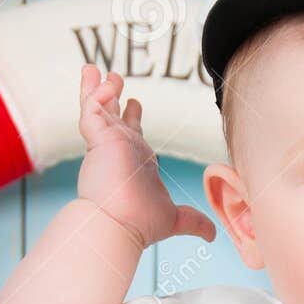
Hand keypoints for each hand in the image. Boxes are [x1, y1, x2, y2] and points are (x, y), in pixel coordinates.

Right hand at [76, 63, 215, 248]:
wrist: (121, 224)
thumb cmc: (141, 223)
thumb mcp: (174, 218)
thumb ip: (193, 220)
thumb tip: (212, 234)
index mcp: (135, 160)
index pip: (131, 132)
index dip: (131, 116)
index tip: (134, 101)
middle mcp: (119, 148)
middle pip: (112, 115)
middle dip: (111, 96)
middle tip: (114, 77)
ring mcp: (106, 142)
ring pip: (97, 107)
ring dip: (96, 87)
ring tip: (94, 69)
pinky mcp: (96, 138)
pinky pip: (91, 109)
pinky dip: (94, 94)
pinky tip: (101, 82)